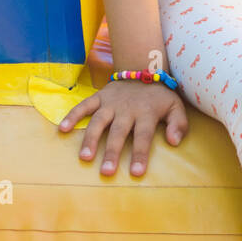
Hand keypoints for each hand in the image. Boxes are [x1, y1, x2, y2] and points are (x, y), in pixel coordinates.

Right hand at [57, 79, 188, 176]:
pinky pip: (83, 106)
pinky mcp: (99, 97)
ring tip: (85, 158)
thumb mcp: (176, 106)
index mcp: (147, 113)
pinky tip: (62, 129)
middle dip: (112, 152)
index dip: (140, 154)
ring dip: (91, 139)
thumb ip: (178, 124)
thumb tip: (174, 142)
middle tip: (106, 172)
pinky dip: (73, 115)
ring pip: (99, 121)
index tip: (135, 173)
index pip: (144, 136)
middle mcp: (127, 109)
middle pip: (119, 132)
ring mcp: (111, 103)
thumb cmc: (160, 95)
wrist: (143, 67)